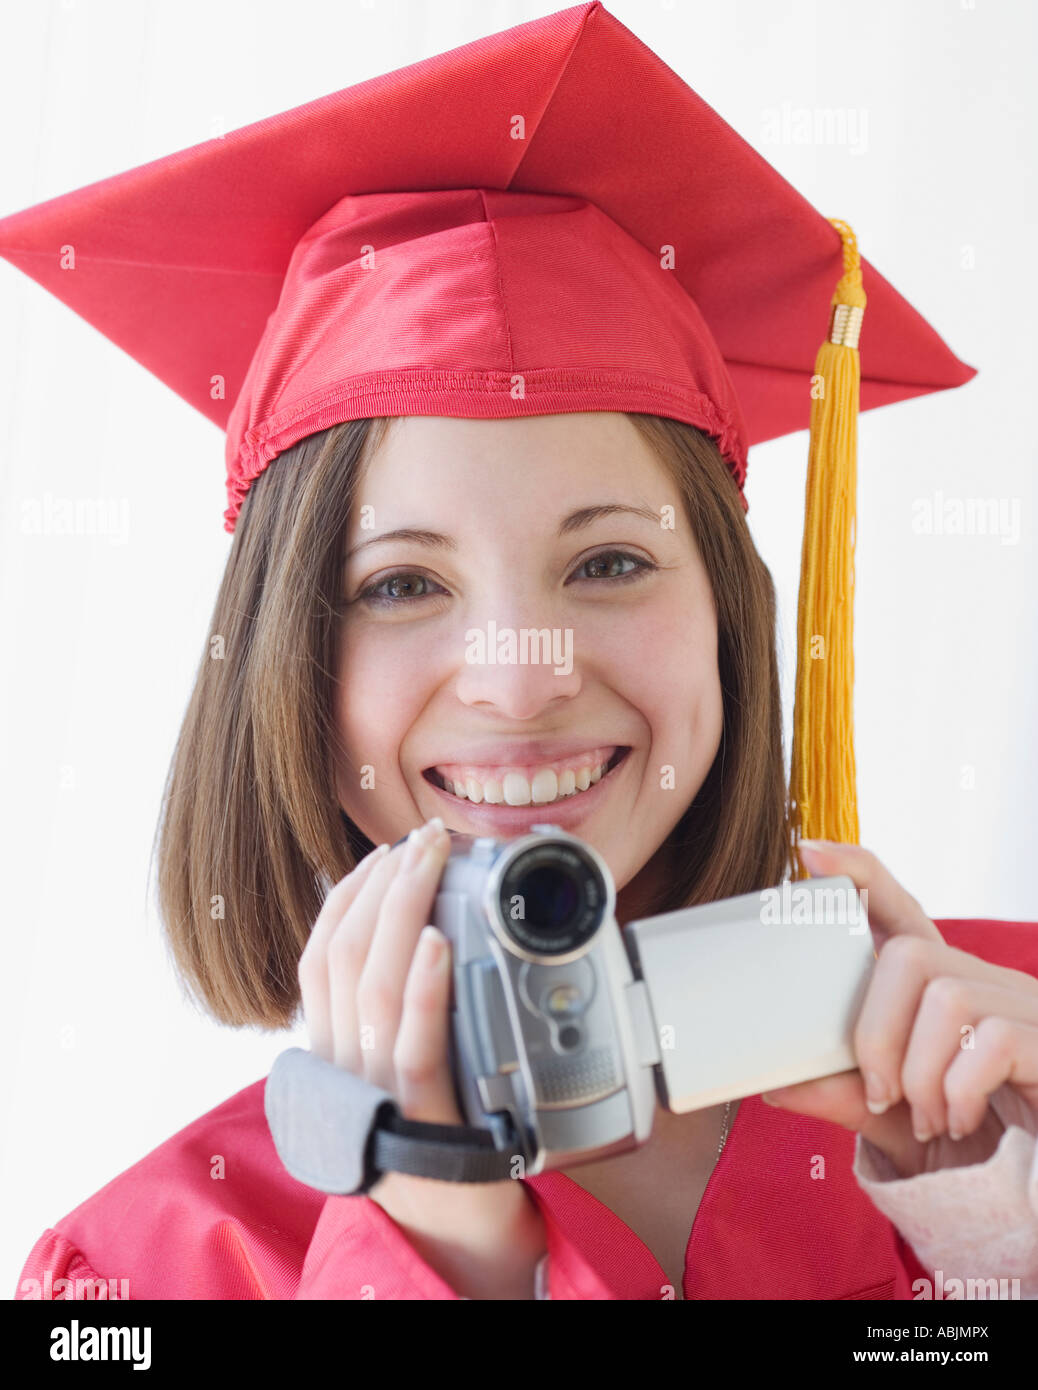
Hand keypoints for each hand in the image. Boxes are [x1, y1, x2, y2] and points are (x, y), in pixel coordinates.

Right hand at [297, 816, 545, 1297]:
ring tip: (431, 863)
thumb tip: (418, 929)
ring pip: (374, 986)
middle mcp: (342, 1064)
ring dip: (404, 912)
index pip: (321, 956)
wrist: (450, 1227)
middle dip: (382, 886)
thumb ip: (393, 1007)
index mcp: (332, 1048)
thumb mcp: (396, 1063)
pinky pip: (416, 1043)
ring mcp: (375, 1090)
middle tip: (422, 838)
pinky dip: (425, 987)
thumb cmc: (434, 1133)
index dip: (348, 897)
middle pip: (346, 956)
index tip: (382, 852)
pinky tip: (441, 942)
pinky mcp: (419, 1116)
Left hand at [760, 842, 1037, 1177]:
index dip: (857, 872)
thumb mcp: (893, 1117)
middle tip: (881, 1093)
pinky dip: (960, 1088)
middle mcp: (986, 982)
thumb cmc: (971, 1143)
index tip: (807, 854)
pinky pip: (995, 1039)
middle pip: (911, 955)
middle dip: (877, 1030)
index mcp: (942, 985)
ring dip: (920, 1070)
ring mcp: (1026, 1007)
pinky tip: (958, 1121)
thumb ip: (843, 1094)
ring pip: (947, 996)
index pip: (900, 908)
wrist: (1032, 1187)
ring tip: (926, 1120)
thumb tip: (774, 1082)